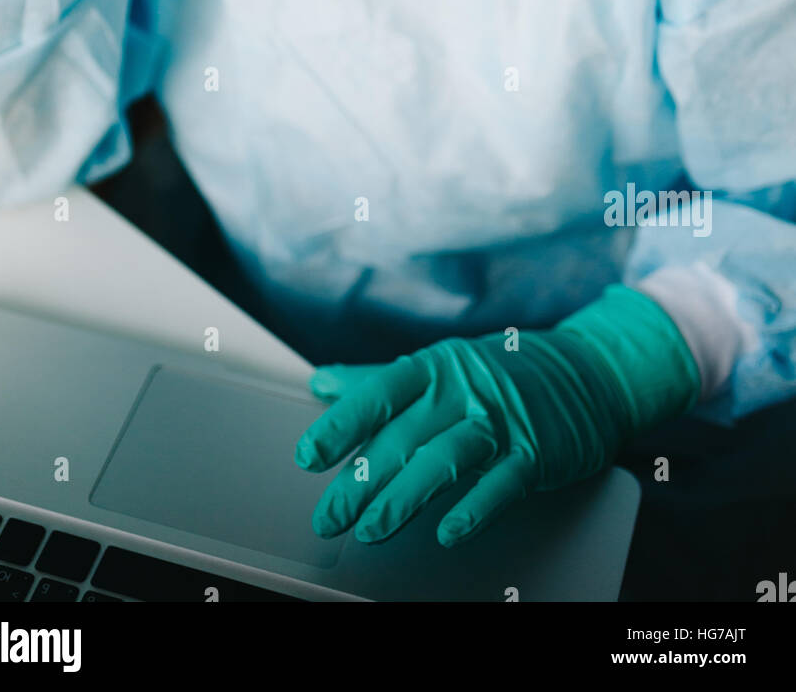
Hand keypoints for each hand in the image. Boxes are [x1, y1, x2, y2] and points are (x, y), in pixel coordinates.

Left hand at [294, 284, 699, 547]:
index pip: (380, 392)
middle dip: (361, 479)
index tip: (310, 456)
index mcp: (435, 366)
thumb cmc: (500, 372)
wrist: (588, 372)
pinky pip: (501, 482)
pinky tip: (449, 533)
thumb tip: (321, 381)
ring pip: (445, 458)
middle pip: (404, 436)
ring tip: (372, 529)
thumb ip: (378, 379)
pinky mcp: (535, 452)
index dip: (343, 423)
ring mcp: (500, 420)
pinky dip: (475, 508)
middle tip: (329, 517)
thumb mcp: (440, 366)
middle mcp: (463, 389)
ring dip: (405, 496)